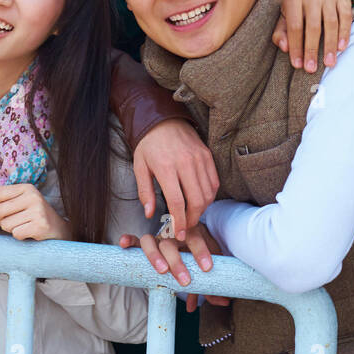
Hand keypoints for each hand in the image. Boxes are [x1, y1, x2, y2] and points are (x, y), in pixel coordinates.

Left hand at [0, 183, 70, 240]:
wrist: (59, 230)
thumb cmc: (35, 215)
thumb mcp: (18, 203)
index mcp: (26, 188)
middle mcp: (33, 196)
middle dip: (0, 221)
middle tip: (12, 222)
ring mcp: (38, 211)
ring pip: (6, 224)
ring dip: (10, 229)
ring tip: (22, 226)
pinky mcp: (40, 226)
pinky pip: (16, 233)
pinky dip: (19, 236)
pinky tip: (29, 232)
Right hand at [119, 224, 229, 310]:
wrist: (189, 244)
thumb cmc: (198, 259)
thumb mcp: (207, 268)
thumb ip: (213, 285)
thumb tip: (224, 301)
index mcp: (191, 233)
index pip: (196, 238)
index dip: (201, 252)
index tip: (207, 269)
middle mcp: (172, 233)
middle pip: (171, 242)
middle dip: (178, 262)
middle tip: (185, 281)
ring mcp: (158, 238)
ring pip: (151, 240)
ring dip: (155, 256)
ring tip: (161, 271)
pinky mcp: (145, 244)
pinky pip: (135, 240)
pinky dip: (129, 241)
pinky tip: (125, 245)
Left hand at [132, 119, 217, 239]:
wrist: (162, 119)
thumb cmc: (149, 144)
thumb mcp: (139, 167)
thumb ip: (145, 192)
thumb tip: (150, 213)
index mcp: (166, 167)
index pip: (177, 201)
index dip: (179, 221)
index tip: (178, 233)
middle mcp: (185, 163)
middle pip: (196, 201)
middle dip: (193, 219)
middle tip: (186, 227)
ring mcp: (199, 159)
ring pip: (208, 193)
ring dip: (202, 209)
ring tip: (192, 215)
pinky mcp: (207, 155)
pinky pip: (214, 182)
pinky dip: (210, 195)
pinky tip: (200, 200)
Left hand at [272, 0, 352, 72]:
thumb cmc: (298, 12)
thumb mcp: (285, 19)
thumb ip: (281, 33)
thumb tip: (284, 47)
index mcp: (293, 0)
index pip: (295, 27)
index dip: (296, 47)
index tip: (298, 65)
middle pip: (313, 26)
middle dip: (312, 50)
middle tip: (311, 69)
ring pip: (331, 23)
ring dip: (330, 45)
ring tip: (329, 63)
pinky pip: (345, 18)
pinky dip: (344, 34)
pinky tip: (341, 48)